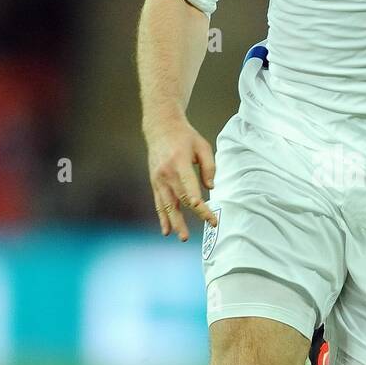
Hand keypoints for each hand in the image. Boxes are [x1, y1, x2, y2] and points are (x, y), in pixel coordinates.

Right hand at [143, 110, 217, 240]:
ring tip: (183, 237)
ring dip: (175, 222)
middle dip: (192, 216)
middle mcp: (166, 173)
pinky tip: (166, 231)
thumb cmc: (185, 136)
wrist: (160, 127)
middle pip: (180, 200)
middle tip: (203, 230)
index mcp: (179, 162)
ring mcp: (158, 179)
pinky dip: (162, 217)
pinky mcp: (155, 182)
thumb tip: (210, 188)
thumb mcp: (202, 146)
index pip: (190, 188)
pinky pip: (159, 203)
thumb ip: (209, 167)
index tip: (209, 217)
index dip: (199, 205)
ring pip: (167, 205)